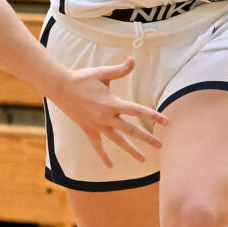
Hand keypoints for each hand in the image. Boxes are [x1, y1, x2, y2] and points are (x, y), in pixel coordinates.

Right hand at [50, 57, 167, 167]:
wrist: (61, 88)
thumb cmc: (83, 78)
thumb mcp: (102, 73)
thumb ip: (120, 70)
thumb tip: (133, 60)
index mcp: (112, 103)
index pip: (137, 110)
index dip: (153, 115)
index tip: (166, 121)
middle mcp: (106, 117)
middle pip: (131, 130)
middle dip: (147, 138)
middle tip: (161, 146)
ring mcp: (97, 125)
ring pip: (117, 140)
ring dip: (131, 150)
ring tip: (143, 159)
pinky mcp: (88, 129)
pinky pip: (97, 146)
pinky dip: (103, 156)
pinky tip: (110, 166)